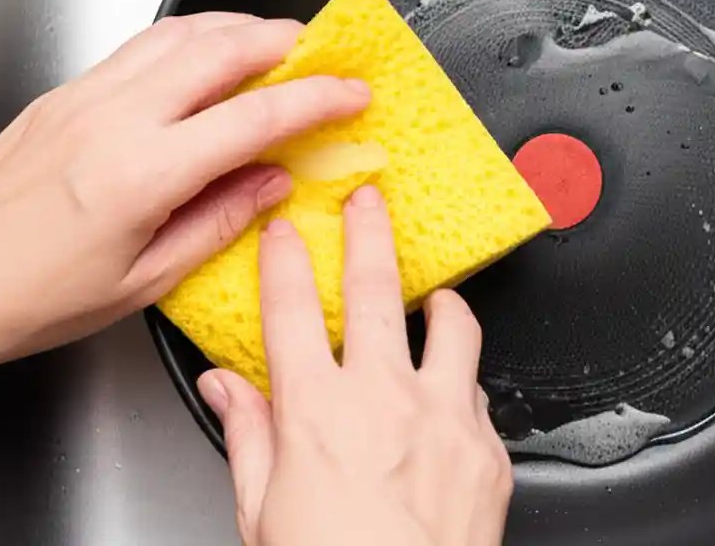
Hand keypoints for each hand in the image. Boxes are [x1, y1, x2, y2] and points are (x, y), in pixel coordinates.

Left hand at [0, 13, 369, 398]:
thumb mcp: (144, 281)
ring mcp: (81, 98)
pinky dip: (189, 38)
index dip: (316, 98)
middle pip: (219, 48)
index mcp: (141, 174)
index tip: (353, 92)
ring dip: (236, 27)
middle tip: (324, 52)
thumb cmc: (28, 299)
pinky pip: (139, 47)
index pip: (254, 115)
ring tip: (275, 43)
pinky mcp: (60, 95)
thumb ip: (219, 220)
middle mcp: (111, 120)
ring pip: (176, 32)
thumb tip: (273, 182)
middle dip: (284, 40)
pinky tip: (206, 57)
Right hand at [197, 186, 512, 545]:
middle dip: (371, 233)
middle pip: (378, 289)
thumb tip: (225, 389)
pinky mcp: (489, 448)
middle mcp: (386, 401)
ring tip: (436, 297)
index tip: (287, 231)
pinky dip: (463, 386)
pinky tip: (450, 399)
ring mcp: (447, 419)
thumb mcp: (261, 513)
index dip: (286, 260)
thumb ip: (247, 437)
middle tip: (370, 202)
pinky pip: (480, 394)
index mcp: (317, 413)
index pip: (292, 310)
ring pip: (454, 328)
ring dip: (442, 303)